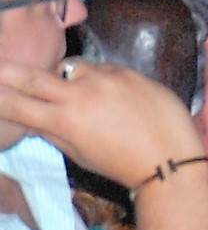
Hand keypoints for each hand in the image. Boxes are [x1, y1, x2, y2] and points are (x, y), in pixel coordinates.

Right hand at [0, 56, 206, 186]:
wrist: (168, 153)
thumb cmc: (119, 162)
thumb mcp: (78, 154)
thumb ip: (53, 132)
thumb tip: (33, 118)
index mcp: (65, 120)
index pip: (19, 105)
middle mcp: (82, 93)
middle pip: (35, 77)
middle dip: (9, 70)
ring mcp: (106, 77)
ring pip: (71, 67)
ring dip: (63, 75)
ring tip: (74, 91)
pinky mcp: (128, 69)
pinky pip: (100, 68)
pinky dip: (95, 77)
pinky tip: (107, 93)